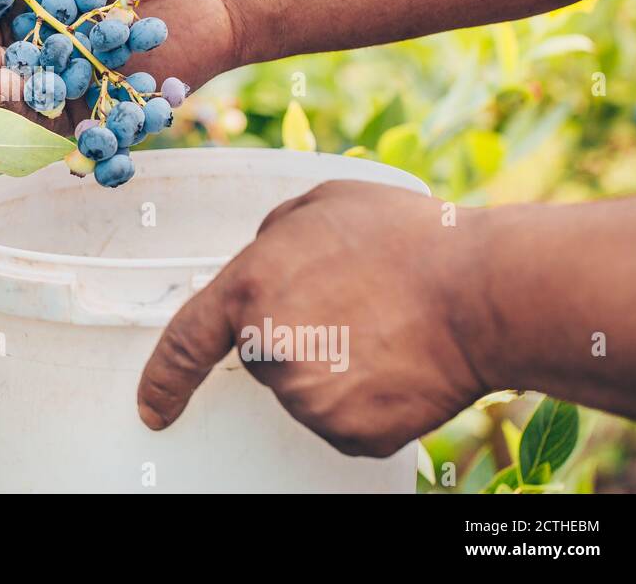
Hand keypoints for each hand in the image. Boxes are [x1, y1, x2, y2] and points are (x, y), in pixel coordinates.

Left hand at [136, 180, 491, 456]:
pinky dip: (367, 399)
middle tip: (356, 303)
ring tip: (387, 327)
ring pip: (306, 388)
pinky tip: (399, 364)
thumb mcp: (323, 203)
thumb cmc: (408, 239)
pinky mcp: (350, 432)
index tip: (152, 407)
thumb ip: (274, 234)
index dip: (164, 380)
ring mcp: (308, 399)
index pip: (186, 343)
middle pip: (264, 355)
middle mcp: (268, 349)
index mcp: (250, 290)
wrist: (483, 293)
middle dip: (297, 332)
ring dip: (334, 366)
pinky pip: (344, 418)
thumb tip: (262, 257)